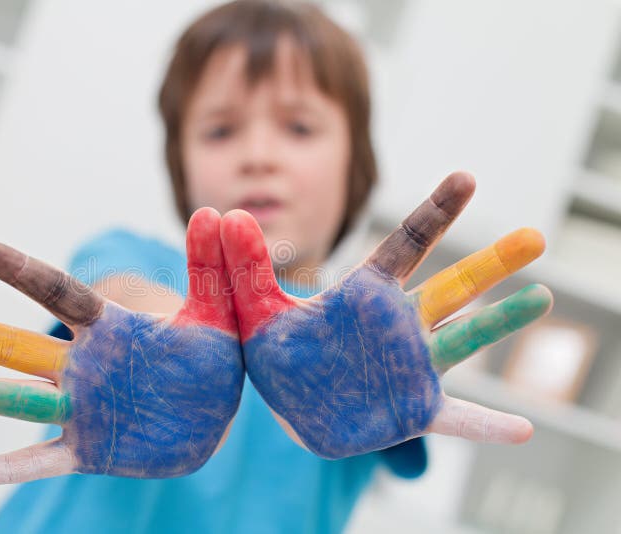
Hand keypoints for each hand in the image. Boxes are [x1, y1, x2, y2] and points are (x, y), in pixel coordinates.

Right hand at [0, 208, 242, 483]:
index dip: (23, 273)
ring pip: (23, 398)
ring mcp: (81, 407)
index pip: (60, 293)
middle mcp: (84, 364)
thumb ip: (208, 267)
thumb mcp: (214, 311)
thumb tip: (208, 212)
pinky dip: (12, 466)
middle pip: (22, 348)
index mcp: (110, 327)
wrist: (212, 415)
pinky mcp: (89, 447)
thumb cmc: (209, 356)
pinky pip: (44, 458)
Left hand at [220, 172, 551, 457]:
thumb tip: (224, 213)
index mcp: (366, 295)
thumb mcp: (255, 310)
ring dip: (502, 322)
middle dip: (492, 263)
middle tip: (538, 237)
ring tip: (542, 298)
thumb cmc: (278, 355)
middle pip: (452, 287)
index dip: (436, 212)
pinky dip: (487, 425)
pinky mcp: (413, 408)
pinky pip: (457, 419)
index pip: (407, 244)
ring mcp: (411, 366)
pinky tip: (524, 430)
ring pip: (465, 339)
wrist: (287, 407)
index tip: (466, 178)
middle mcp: (399, 325)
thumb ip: (244, 265)